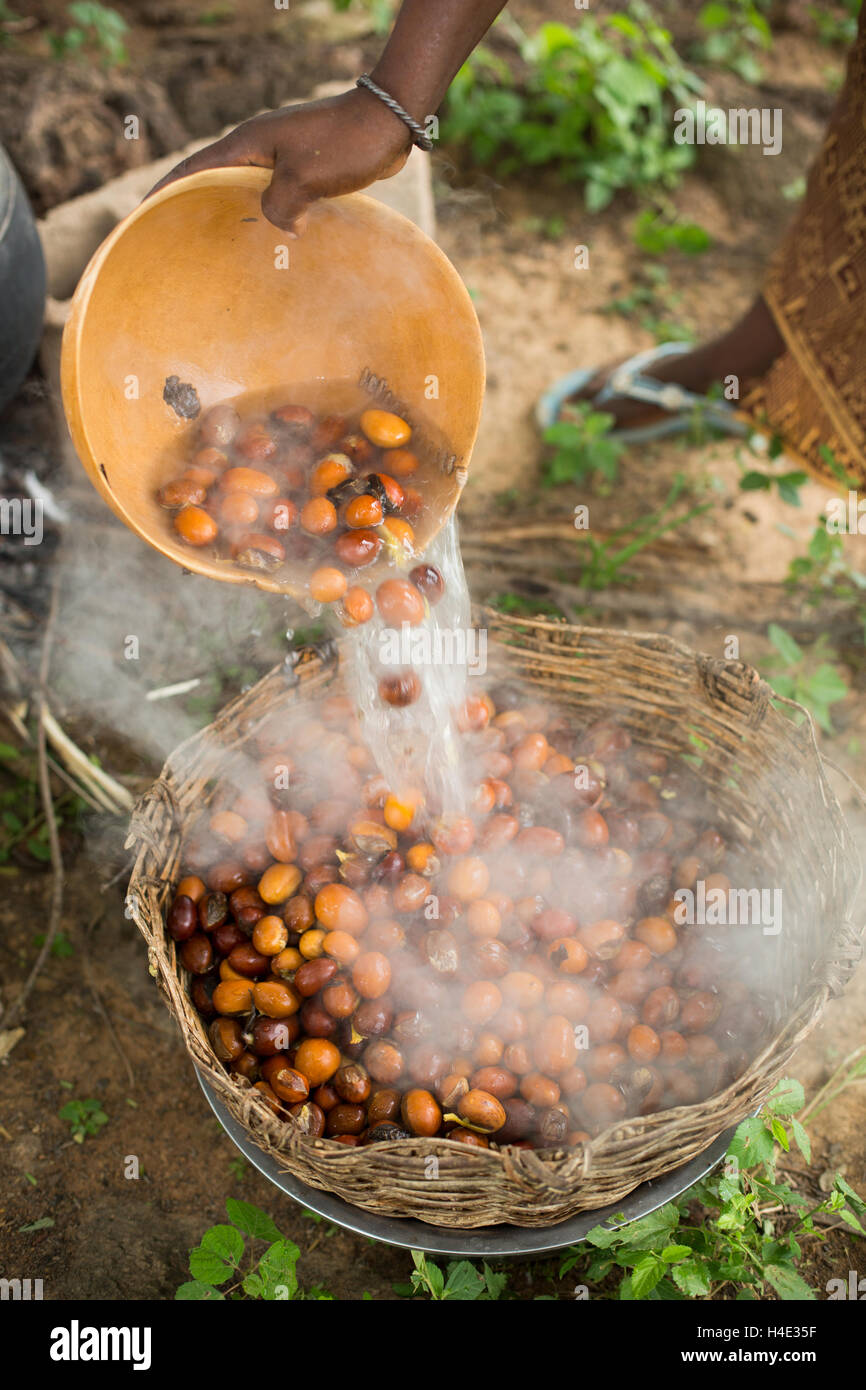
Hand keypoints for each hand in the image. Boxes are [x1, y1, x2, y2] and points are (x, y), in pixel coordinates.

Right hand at [148, 88, 411, 233]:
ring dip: (233, 214)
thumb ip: (278, 207)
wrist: (387, 124)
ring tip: (220, 246)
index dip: (167, 191)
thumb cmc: (345, 144)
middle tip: (176, 238)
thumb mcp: (304, 179)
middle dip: (194, 205)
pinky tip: (272, 240)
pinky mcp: (304, 169)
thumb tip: (278, 230)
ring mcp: (281, 157)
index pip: (195, 169)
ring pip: (246, 191)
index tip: (145, 212)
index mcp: (248, 144)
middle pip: (214, 180)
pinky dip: (267, 216)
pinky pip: (276, 196)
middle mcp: (259, 148)